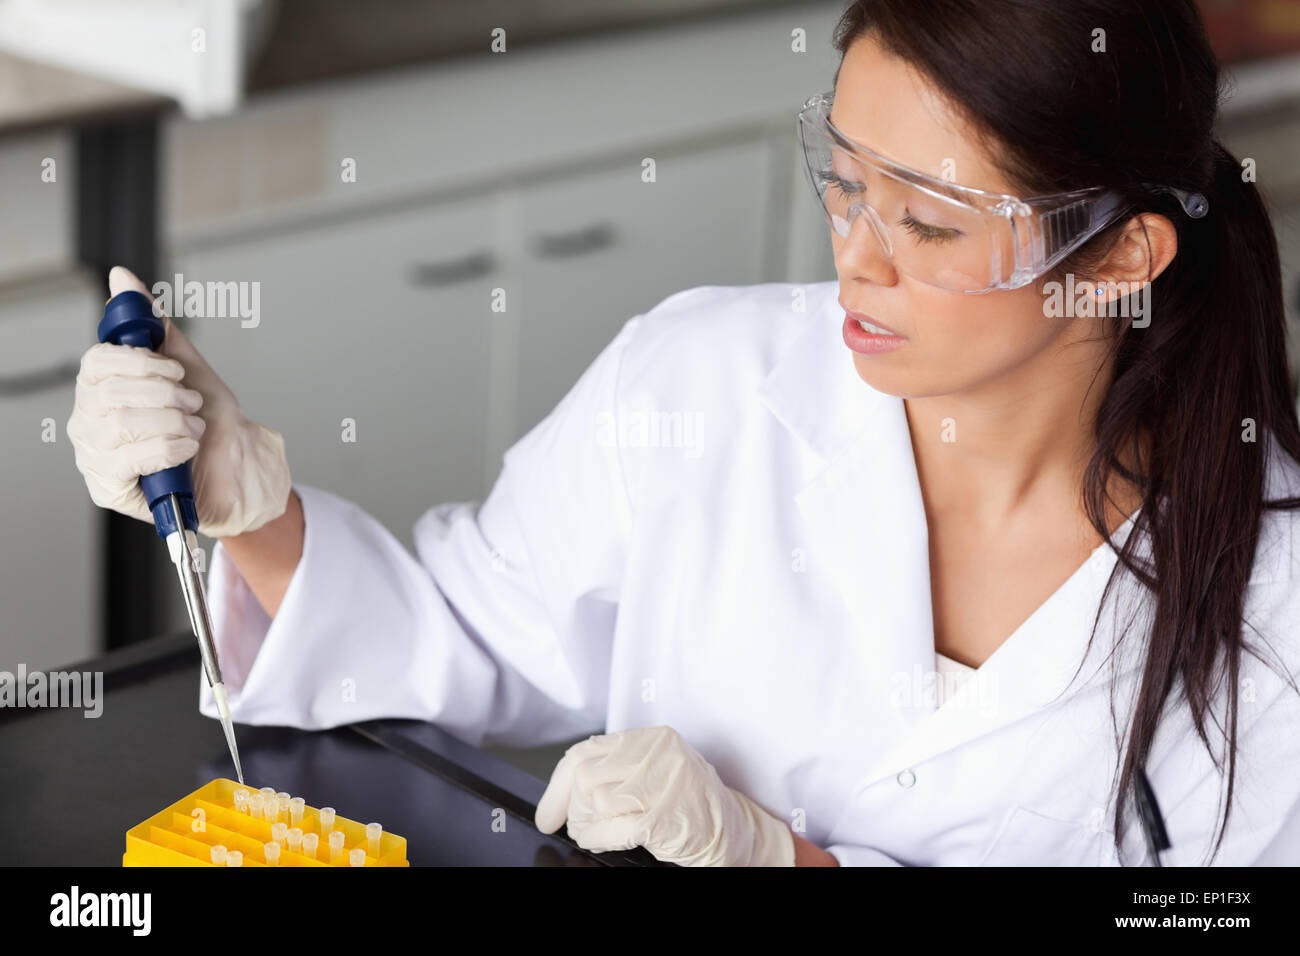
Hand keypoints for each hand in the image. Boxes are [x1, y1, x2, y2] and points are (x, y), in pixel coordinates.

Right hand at [67, 266, 290, 537]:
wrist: (238, 467)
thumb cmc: (209, 421)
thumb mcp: (187, 366)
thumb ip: (154, 327)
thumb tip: (122, 278)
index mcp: (102, 389)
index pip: (97, 362)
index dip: (140, 363)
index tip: (174, 370)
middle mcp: (89, 421)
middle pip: (109, 393)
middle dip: (164, 395)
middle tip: (191, 403)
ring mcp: (95, 456)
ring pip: (121, 425)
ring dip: (172, 423)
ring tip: (193, 429)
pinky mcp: (109, 487)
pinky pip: (130, 459)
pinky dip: (168, 449)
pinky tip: (186, 450)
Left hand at [534, 725, 795, 865]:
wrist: (735, 833)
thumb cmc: (692, 808)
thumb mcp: (656, 775)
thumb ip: (618, 771)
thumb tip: (564, 794)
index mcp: (651, 739)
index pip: (585, 751)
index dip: (558, 785)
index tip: (547, 812)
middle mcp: (656, 753)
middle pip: (584, 774)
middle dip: (569, 807)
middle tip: (573, 827)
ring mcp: (661, 781)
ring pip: (592, 800)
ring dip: (584, 825)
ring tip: (592, 835)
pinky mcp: (662, 814)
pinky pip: (610, 826)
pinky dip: (598, 837)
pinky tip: (603, 841)